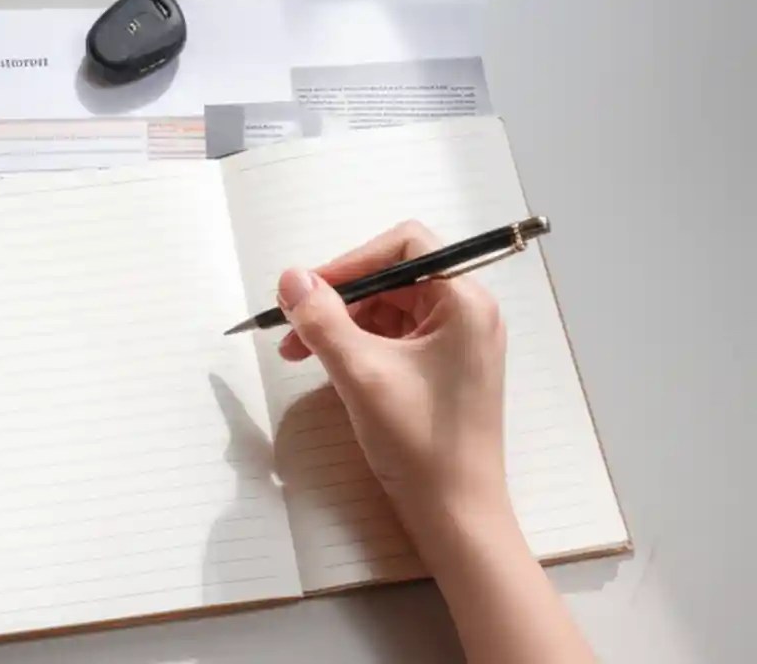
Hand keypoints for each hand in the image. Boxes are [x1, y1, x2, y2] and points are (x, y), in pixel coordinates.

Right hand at [277, 225, 598, 662]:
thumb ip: (323, 319)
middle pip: (393, 278)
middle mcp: (468, 314)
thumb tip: (291, 278)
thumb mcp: (361, 373)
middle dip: (339, 299)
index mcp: (464, 302)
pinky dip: (358, 347)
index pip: (405, 245)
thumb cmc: (420, 442)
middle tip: (293, 327)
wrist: (456, 514)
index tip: (308, 290)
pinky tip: (329, 368)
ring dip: (342, 324)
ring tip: (301, 354)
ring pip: (388, 310)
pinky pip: (394, 340)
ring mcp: (458, 344)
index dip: (350, 261)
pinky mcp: (444, 370)